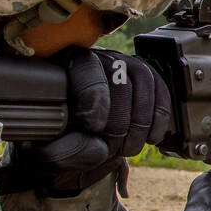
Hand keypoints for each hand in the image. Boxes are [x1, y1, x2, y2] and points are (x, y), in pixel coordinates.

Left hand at [0, 47, 169, 194]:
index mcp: (63, 66)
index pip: (86, 68)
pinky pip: (161, 89)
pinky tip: (151, 138)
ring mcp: (124, 65)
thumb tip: (98, 148)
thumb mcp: (49, 151)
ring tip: (129, 148)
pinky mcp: (145, 79)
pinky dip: (160, 117)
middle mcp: (96, 59)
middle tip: (112, 148)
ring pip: (143, 80)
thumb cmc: (58, 143)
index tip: (93, 127)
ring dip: (141, 121)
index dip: (94, 97)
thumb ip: (63, 152)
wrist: (76, 144)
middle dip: (119, 119)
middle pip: (118, 76)